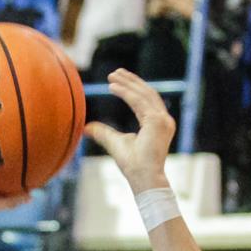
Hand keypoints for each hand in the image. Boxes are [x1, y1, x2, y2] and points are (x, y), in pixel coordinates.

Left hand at [85, 69, 177, 193]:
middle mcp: (164, 120)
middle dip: (131, 81)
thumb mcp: (115, 143)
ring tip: (112, 76)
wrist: (143, 178)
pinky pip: (138, 102)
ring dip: (128, 83)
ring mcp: (162, 120)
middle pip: (147, 93)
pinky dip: (125, 93)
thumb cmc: (133, 164)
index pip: (146, 100)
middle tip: (115, 72)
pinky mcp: (156, 121)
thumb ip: (103, 133)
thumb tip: (87, 128)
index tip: (118, 80)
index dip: (133, 88)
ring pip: (143, 94)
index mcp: (158, 123)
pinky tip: (112, 87)